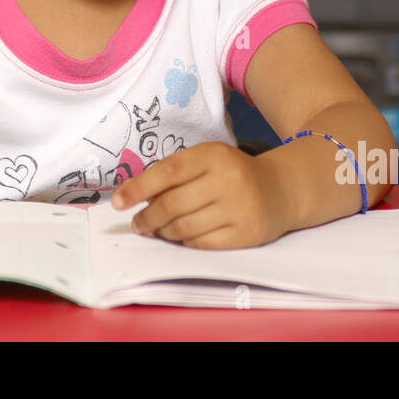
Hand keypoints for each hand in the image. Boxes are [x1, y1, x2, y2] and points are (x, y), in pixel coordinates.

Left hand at [110, 142, 292, 248]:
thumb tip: (134, 197)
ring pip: (184, 227)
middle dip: (147, 218)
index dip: (137, 188)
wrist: (281, 189)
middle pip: (172, 204)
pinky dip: (184, 242)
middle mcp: (227, 180)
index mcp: (213, 155)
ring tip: (156, 230)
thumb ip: (174, 172)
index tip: (117, 203)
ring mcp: (238, 208)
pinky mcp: (245, 234)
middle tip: (137, 224)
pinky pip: (201, 243)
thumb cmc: (233, 174)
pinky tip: (180, 236)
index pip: (166, 172)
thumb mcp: (207, 160)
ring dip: (162, 232)